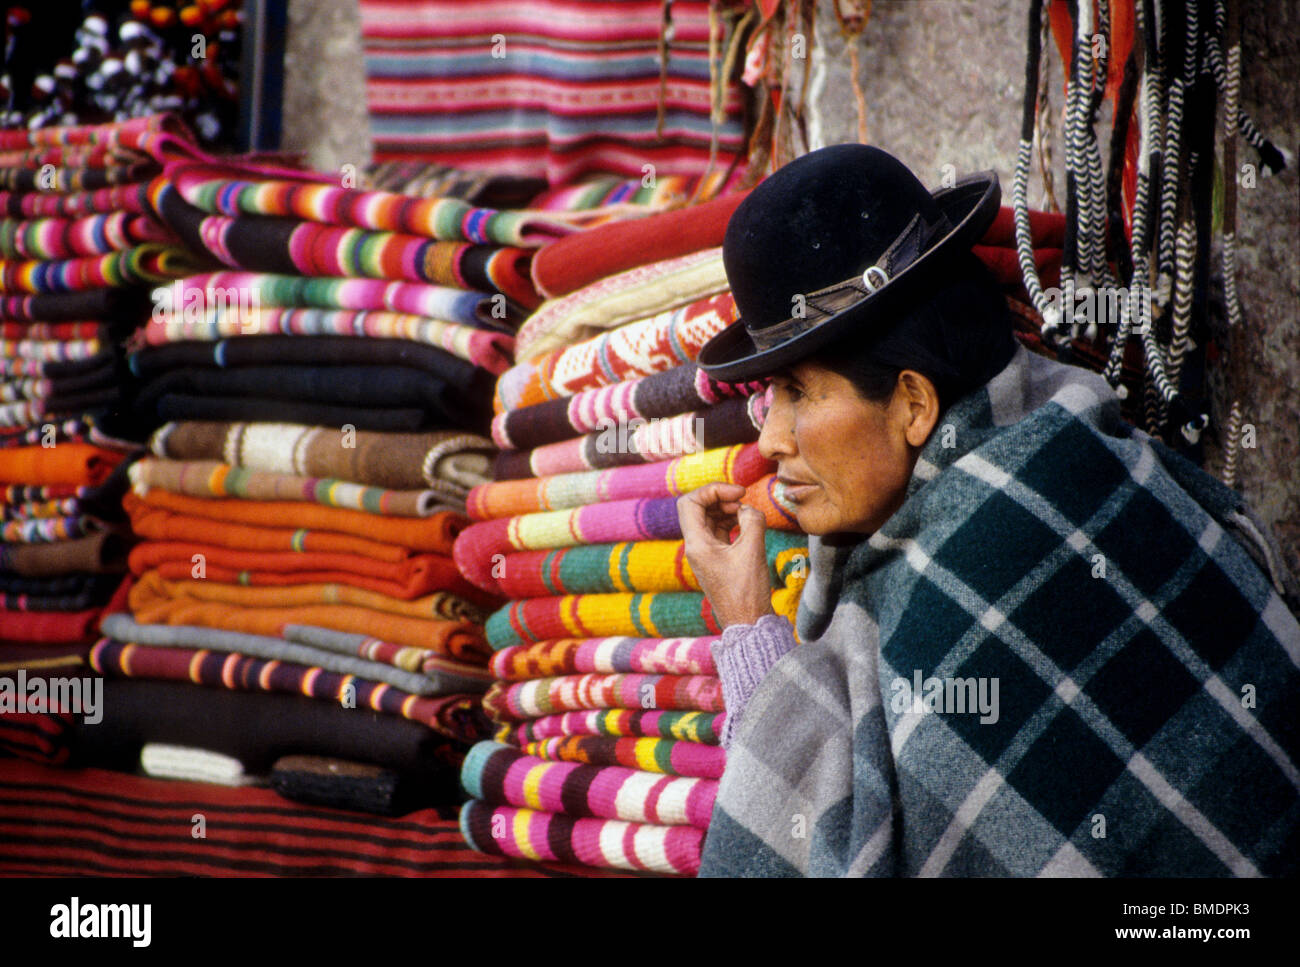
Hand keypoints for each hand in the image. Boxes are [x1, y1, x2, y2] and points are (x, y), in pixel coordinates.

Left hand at [677, 482, 774, 627]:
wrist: (747, 623)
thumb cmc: (747, 592)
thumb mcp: (753, 550)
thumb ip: (752, 520)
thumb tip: (748, 508)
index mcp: (696, 544)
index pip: (690, 503)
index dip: (712, 490)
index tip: (738, 493)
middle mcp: (696, 547)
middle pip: (698, 508)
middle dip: (720, 498)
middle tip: (743, 499)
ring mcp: (706, 554)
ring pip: (709, 519)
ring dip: (727, 509)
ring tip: (747, 512)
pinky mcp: (717, 560)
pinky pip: (719, 532)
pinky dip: (731, 522)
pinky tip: (747, 524)